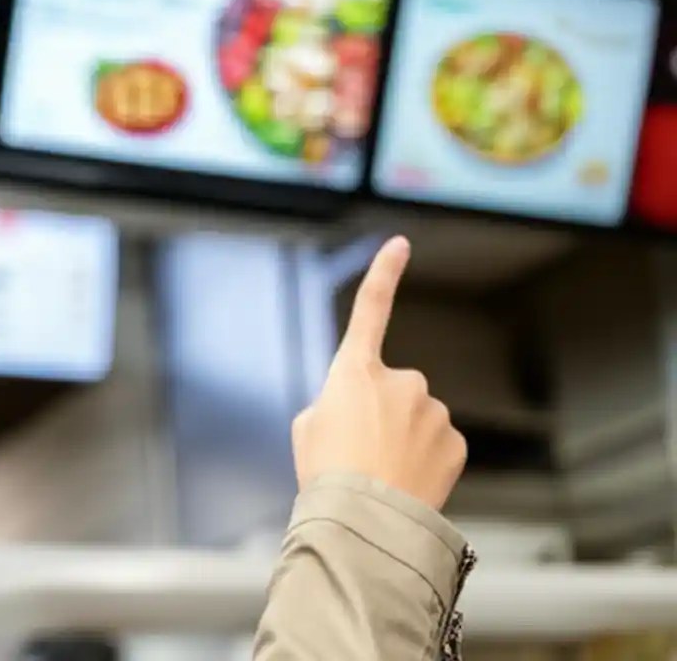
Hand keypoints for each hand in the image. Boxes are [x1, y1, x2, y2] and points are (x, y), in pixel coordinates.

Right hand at [292, 237, 466, 510]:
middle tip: (358, 453)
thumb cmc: (326, 474)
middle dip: (380, 414)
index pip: (371, 310)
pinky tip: (406, 483)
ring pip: (418, 419)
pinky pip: (439, 445)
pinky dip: (425, 461)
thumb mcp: (308, 429)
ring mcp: (433, 410)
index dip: (385, 274)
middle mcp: (401, 380)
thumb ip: (336, 404)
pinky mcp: (456, 441)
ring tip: (380, 474)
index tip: (401, 244)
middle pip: (391, 390)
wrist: (365, 520)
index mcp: (354, 371)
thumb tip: (364, 408)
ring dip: (403, 440)